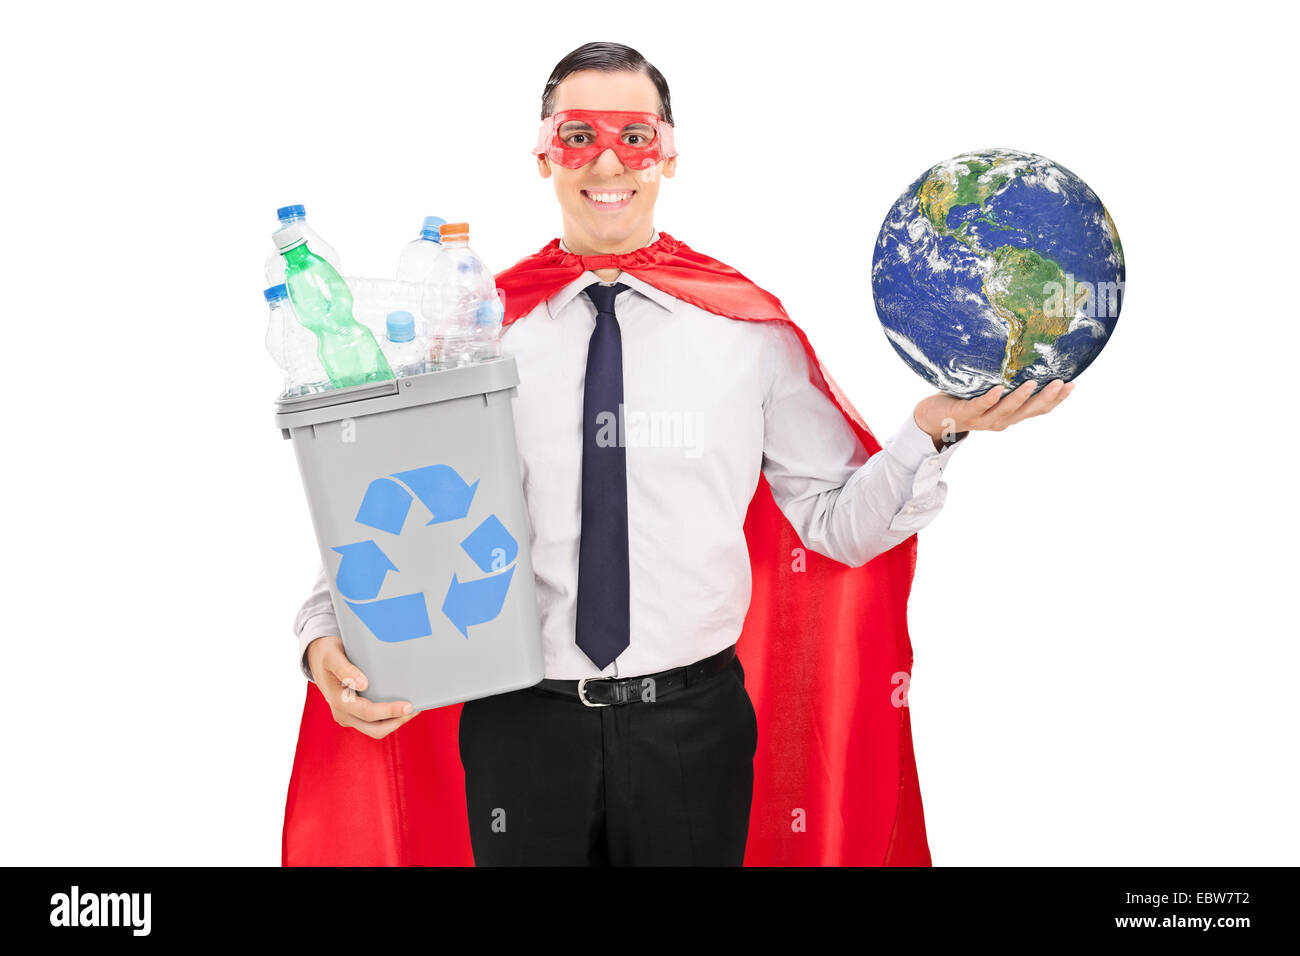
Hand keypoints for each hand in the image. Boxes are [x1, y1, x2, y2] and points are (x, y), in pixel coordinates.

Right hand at [305, 634, 416, 739]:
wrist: (319, 658)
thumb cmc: (328, 655)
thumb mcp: (332, 657)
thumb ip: (345, 670)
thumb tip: (363, 684)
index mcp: (338, 701)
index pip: (368, 713)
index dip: (389, 711)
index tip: (408, 705)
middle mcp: (343, 714)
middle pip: (375, 729)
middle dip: (397, 722)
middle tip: (415, 709)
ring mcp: (349, 717)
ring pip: (376, 729)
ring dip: (395, 722)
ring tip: (412, 709)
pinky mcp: (355, 715)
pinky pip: (374, 723)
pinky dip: (389, 719)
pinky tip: (401, 708)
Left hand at [914, 379, 1075, 449]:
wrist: (933, 417)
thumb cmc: (965, 399)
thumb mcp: (991, 391)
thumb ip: (1007, 380)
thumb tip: (1025, 355)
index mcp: (1010, 415)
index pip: (1039, 409)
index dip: (1057, 399)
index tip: (1073, 384)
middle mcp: (1001, 420)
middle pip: (1029, 412)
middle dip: (1047, 398)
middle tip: (1062, 383)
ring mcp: (984, 419)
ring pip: (1007, 411)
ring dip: (1021, 398)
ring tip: (1034, 383)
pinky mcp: (966, 414)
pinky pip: (980, 406)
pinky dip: (991, 398)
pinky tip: (999, 388)